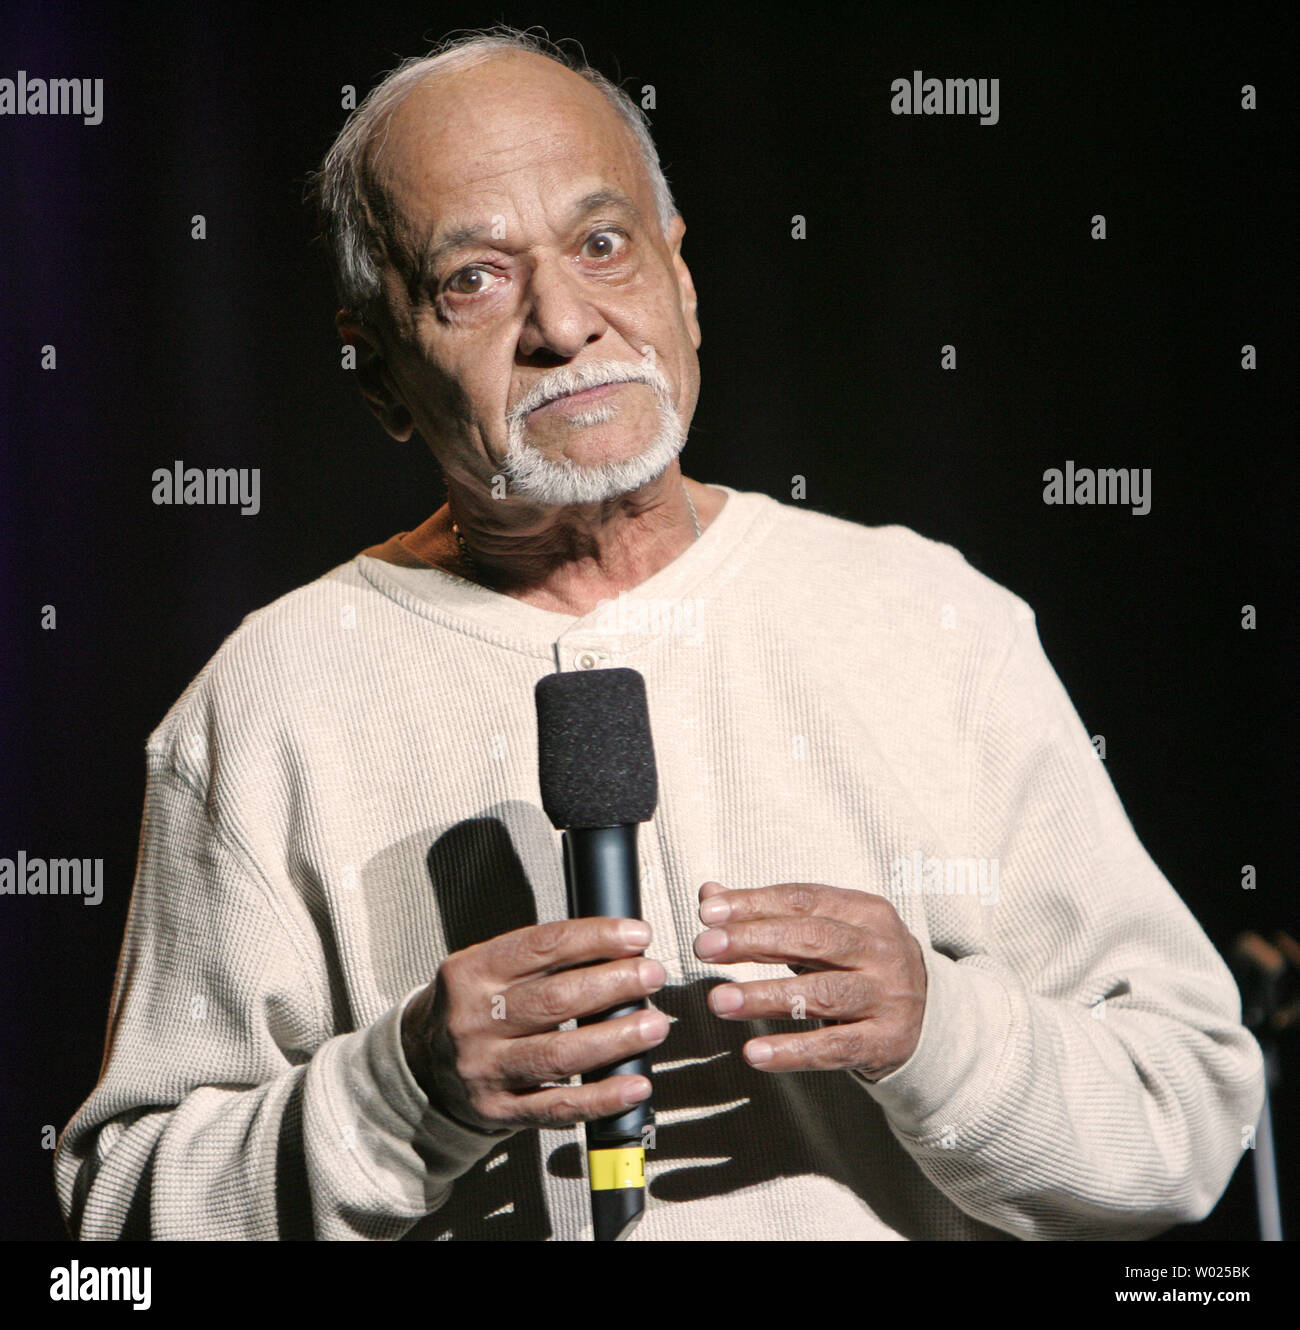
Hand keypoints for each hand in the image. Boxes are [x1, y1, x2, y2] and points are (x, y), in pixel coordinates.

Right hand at [401, 917, 669, 1130]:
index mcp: (471, 971)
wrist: (421, 1065)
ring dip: (615, 1039)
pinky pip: (557, 1107)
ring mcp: (484, 1069)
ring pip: (560, 1054)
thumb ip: (541, 958)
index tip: (637, 935)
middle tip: (652, 975)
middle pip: (555, 1000)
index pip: (541, 946)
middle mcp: (473, 1020)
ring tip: (654, 1025)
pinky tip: (634, 1084)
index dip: (595, 939)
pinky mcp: (498, 1111)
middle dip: (613, 985)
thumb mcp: (488, 969)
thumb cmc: (475, 1007)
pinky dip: (601, 1097)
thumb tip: (618, 948)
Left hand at [694, 881, 925, 1079]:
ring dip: (766, 996)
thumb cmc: (858, 965)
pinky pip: (834, 1048)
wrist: (930, 1018)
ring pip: (823, 994)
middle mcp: (881, 950)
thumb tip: (709, 894)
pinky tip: (754, 1053)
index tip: (707, 911)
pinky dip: (792, 1051)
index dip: (754, 903)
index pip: (804, 900)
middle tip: (704, 947)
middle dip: (754, 941)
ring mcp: (887, 997)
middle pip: (814, 939)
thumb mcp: (823, 931)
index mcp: (866, 911)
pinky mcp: (885, 1043)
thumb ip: (766, 913)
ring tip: (719, 1000)